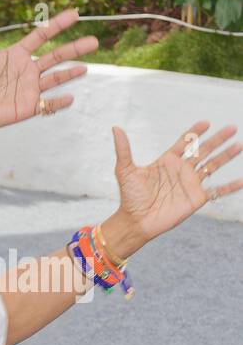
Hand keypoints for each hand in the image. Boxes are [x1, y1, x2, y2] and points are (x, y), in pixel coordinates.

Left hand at [0, 0, 97, 132]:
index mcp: (16, 54)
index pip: (42, 35)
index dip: (58, 24)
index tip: (75, 14)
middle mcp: (27, 70)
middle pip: (56, 56)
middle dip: (74, 49)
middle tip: (93, 42)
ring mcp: (29, 88)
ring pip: (55, 79)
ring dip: (71, 73)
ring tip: (85, 68)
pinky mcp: (27, 107)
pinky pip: (47, 105)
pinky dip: (58, 103)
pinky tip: (70, 98)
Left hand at [103, 121, 242, 259]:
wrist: (135, 221)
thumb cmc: (129, 197)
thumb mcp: (125, 171)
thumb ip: (123, 149)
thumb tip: (115, 128)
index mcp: (167, 161)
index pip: (185, 142)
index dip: (195, 132)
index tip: (206, 122)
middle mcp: (182, 170)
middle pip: (204, 150)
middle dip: (217, 139)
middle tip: (232, 127)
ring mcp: (190, 183)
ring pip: (213, 166)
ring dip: (226, 156)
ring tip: (239, 145)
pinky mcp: (196, 198)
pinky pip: (217, 191)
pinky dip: (230, 186)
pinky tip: (242, 180)